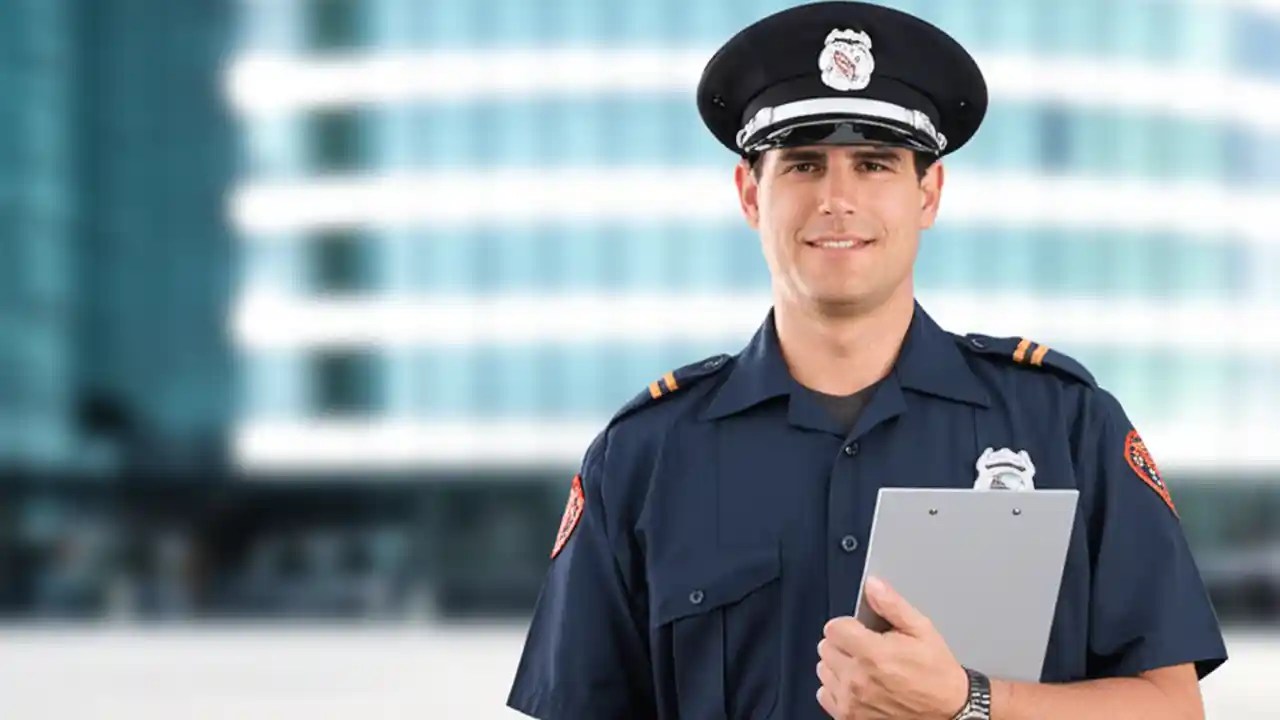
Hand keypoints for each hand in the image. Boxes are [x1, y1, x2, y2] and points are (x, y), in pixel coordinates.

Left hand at [816, 576, 968, 719]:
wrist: (949, 712)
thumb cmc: (937, 674)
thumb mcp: (922, 631)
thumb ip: (893, 605)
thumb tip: (873, 586)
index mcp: (873, 654)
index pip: (833, 628)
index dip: (848, 625)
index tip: (860, 630)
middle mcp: (857, 679)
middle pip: (826, 648)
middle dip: (843, 643)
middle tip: (866, 648)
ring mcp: (851, 701)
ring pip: (823, 670)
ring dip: (838, 665)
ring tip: (863, 667)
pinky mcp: (848, 717)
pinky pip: (824, 694)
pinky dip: (837, 688)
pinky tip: (857, 685)